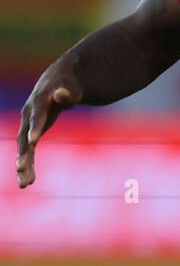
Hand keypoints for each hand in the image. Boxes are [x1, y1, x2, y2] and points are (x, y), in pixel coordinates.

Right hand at [16, 64, 82, 188]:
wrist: (57, 81)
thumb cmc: (68, 84)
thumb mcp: (72, 88)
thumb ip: (67, 94)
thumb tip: (60, 94)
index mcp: (39, 101)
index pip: (37, 115)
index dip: (35, 127)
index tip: (33, 141)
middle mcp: (28, 114)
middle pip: (24, 135)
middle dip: (23, 152)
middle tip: (20, 169)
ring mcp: (27, 124)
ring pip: (24, 147)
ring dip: (24, 164)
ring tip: (25, 184)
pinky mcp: (30, 132)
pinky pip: (28, 150)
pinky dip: (28, 164)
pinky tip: (28, 181)